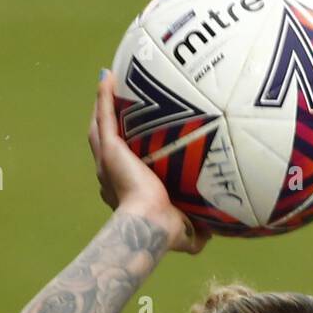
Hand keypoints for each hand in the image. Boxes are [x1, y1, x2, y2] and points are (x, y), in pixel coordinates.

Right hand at [88, 69, 209, 253]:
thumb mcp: (186, 233)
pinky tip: (107, 77)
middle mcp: (111, 175)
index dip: (126, 157)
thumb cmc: (166, 233)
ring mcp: (108, 160)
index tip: (133, 146)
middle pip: (108, 143)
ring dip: (102, 106)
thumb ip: (197, 232)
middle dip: (111, 125)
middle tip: (118, 104)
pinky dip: (103, 97)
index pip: (123, 170)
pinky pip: (104, 117)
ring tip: (109, 83)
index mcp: (125, 191)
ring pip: (101, 127)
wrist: (151, 226)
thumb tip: (211, 234)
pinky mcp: (109, 149)